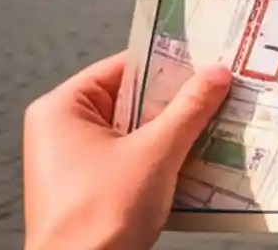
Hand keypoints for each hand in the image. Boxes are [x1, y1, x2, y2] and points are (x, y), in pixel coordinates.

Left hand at [23, 52, 231, 249]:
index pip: (122, 68)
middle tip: (217, 91)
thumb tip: (216, 75)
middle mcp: (60, 131)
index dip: (166, 64)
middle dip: (174, 101)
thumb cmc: (100, 216)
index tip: (204, 61)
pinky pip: (131, 160)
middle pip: (130, 101)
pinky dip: (160, 159)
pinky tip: (195, 158)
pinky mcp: (87, 190)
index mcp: (62, 109)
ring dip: (172, 133)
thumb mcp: (156, 153)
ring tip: (213, 123)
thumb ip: (189, 109)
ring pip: (134, 132)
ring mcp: (72, 163)